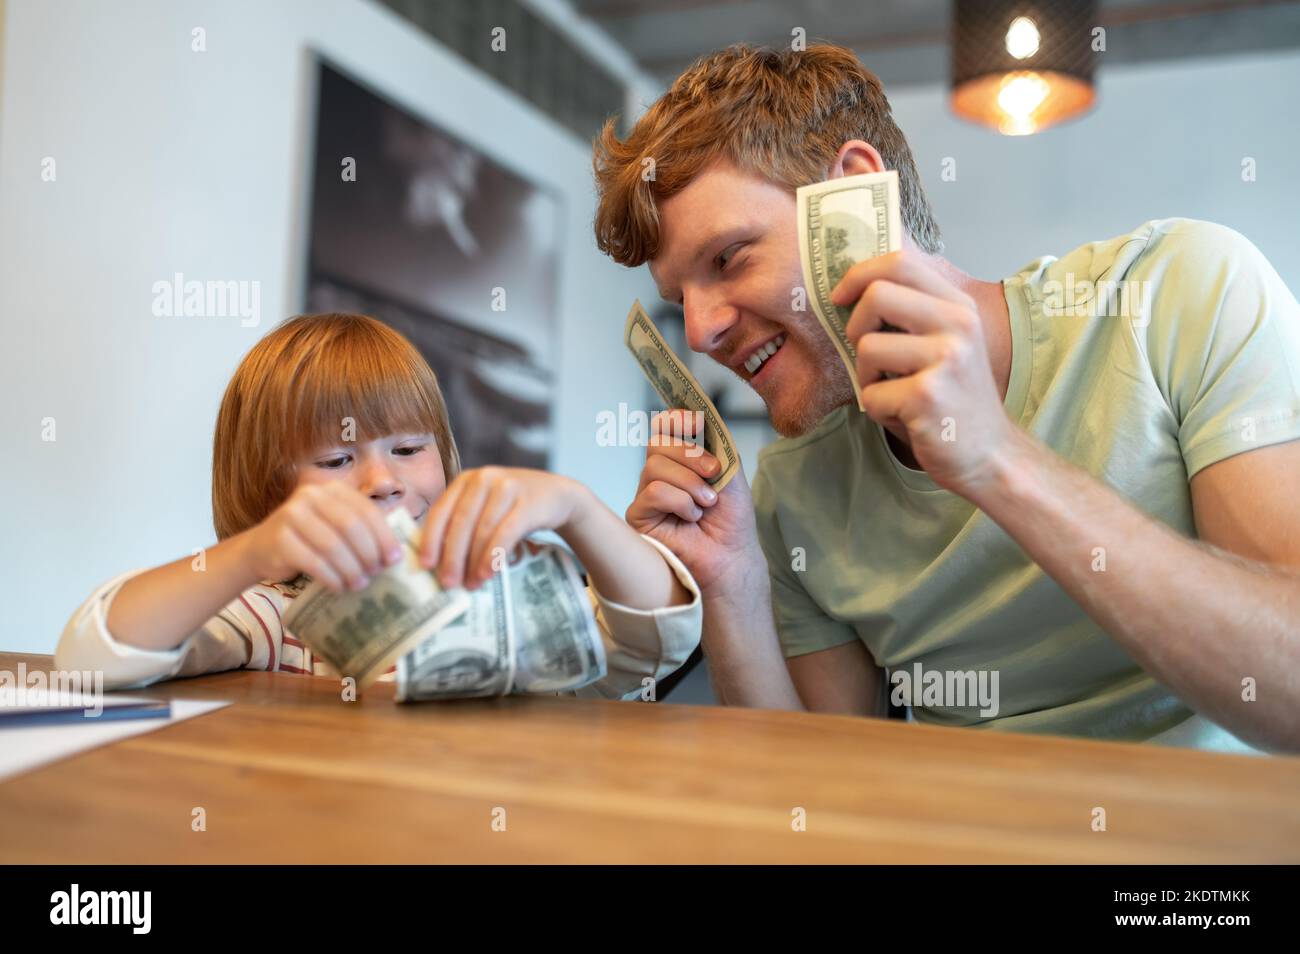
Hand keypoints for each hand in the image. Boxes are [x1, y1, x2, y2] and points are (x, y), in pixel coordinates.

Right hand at [240, 482, 402, 592]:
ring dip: (352, 570)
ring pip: (334, 547)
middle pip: (352, 528)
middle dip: (369, 554)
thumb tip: (396, 553)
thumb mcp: (335, 525)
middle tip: (376, 573)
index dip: (384, 536)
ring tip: (360, 584)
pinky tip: (340, 587)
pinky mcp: (280, 539)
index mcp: (332, 489)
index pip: (367, 511)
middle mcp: (310, 496)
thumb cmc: (310, 539)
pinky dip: (332, 578)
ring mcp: (292, 515)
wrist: (262, 548)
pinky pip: (315, 562)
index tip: (395, 559)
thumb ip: (362, 530)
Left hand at [418, 467, 586, 588]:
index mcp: (465, 480)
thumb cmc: (512, 507)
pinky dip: (494, 555)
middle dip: (452, 556)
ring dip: (474, 561)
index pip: (441, 511)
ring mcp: (507, 487)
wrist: (556, 494)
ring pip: (483, 529)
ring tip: (470, 585)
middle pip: (461, 522)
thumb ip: (463, 524)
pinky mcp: (527, 502)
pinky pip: (506, 532)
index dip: (431, 539)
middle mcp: (484, 478)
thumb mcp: (485, 506)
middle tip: (447, 583)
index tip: (425, 565)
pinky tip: (489, 573)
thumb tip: (438, 563)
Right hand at [625, 410, 765, 599]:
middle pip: (658, 442)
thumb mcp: (730, 472)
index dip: (676, 419)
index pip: (666, 427)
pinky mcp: (638, 516)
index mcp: (681, 460)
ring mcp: (646, 494)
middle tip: (713, 474)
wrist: (731, 555)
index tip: (697, 422)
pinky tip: (690, 517)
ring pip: (654, 466)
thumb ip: (714, 443)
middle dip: (690, 455)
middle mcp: (660, 474)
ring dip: (688, 484)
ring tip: (705, 504)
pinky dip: (678, 502)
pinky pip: (652, 493)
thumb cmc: (731, 519)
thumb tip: (696, 415)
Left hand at [833, 249, 1013, 494]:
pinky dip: (878, 411)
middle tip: (870, 358)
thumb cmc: (954, 400)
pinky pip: (871, 394)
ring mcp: (946, 358)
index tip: (841, 296)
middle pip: (877, 295)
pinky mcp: (928, 395)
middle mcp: (958, 325)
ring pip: (867, 348)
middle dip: (856, 327)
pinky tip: (906, 419)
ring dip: (869, 378)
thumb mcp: (945, 344)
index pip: (901, 263)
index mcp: (959, 307)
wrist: (989, 454)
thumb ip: (912, 316)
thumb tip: (851, 291)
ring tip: (897, 395)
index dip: (860, 274)